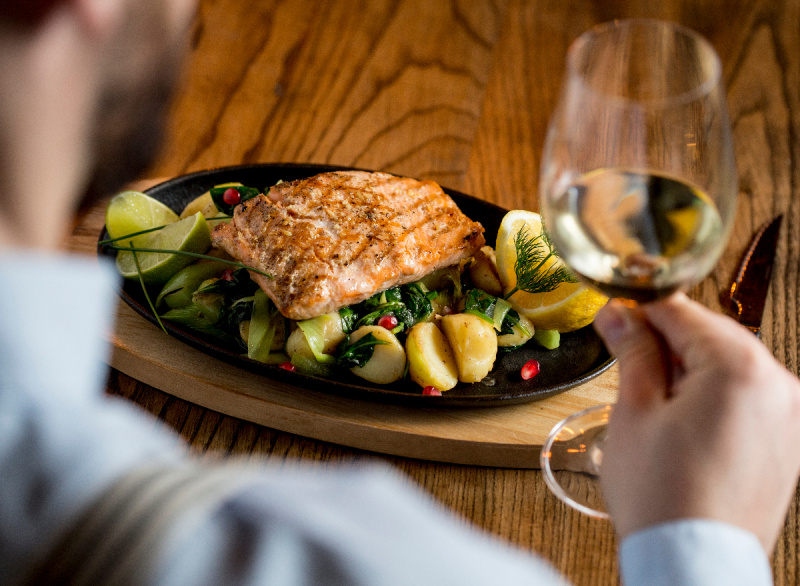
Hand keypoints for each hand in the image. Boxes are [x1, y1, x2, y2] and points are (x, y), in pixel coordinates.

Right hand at [593, 293, 799, 551]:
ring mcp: (789, 416)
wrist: (693, 563)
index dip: (641, 310)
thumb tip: (618, 314)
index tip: (615, 314)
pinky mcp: (786, 441)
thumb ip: (632, 351)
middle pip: (710, 336)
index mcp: (741, 369)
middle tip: (624, 356)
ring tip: (652, 401)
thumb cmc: (663, 495)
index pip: (682, 313)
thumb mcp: (635, 410)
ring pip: (729, 365)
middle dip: (666, 340)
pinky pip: (746, 397)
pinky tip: (680, 421)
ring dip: (688, 369)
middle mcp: (778, 385)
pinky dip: (712, 395)